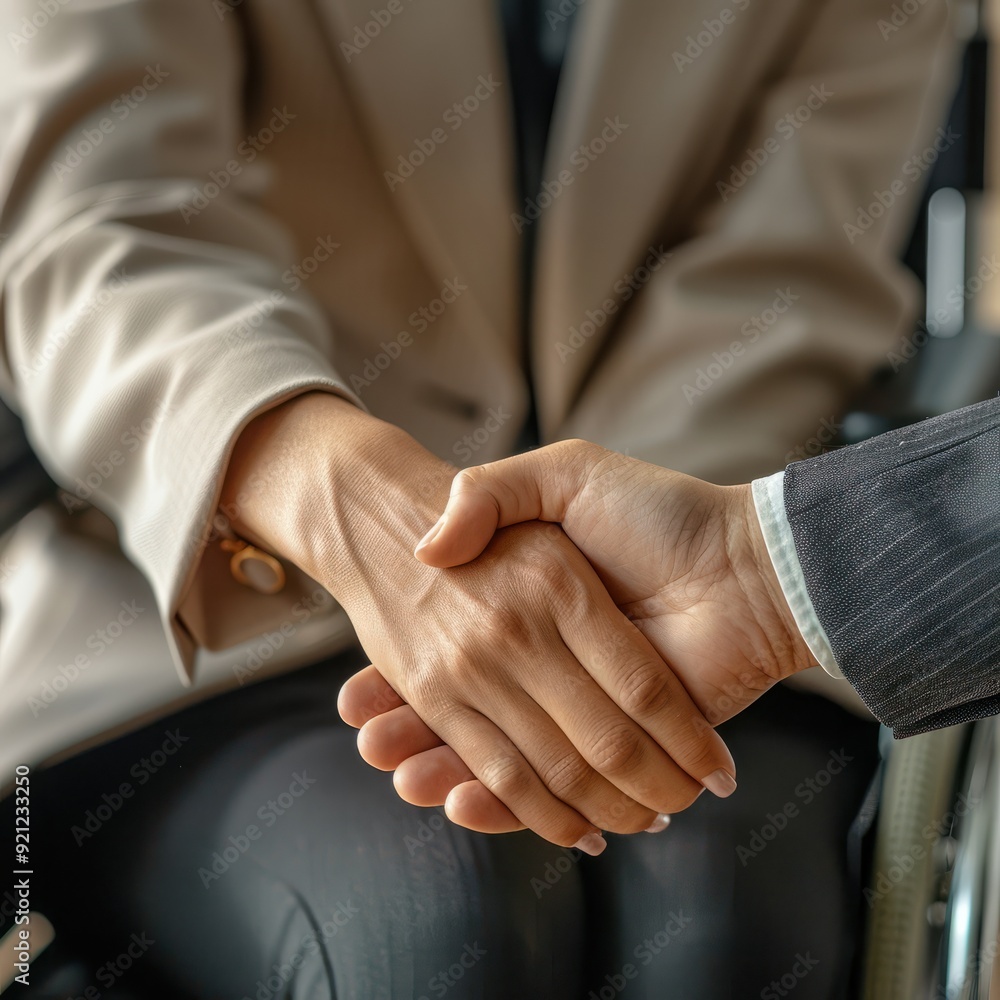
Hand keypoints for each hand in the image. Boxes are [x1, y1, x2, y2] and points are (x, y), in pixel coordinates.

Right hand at [341, 439, 813, 833]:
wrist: (746, 562)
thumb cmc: (658, 512)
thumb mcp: (564, 474)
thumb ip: (492, 492)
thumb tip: (428, 548)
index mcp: (530, 610)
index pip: (451, 656)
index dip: (399, 685)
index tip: (357, 707)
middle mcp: (546, 662)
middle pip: (468, 716)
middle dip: (415, 742)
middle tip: (372, 751)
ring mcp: (580, 705)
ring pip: (502, 759)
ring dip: (448, 778)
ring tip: (402, 778)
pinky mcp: (620, 745)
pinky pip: (556, 783)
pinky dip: (514, 805)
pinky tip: (461, 801)